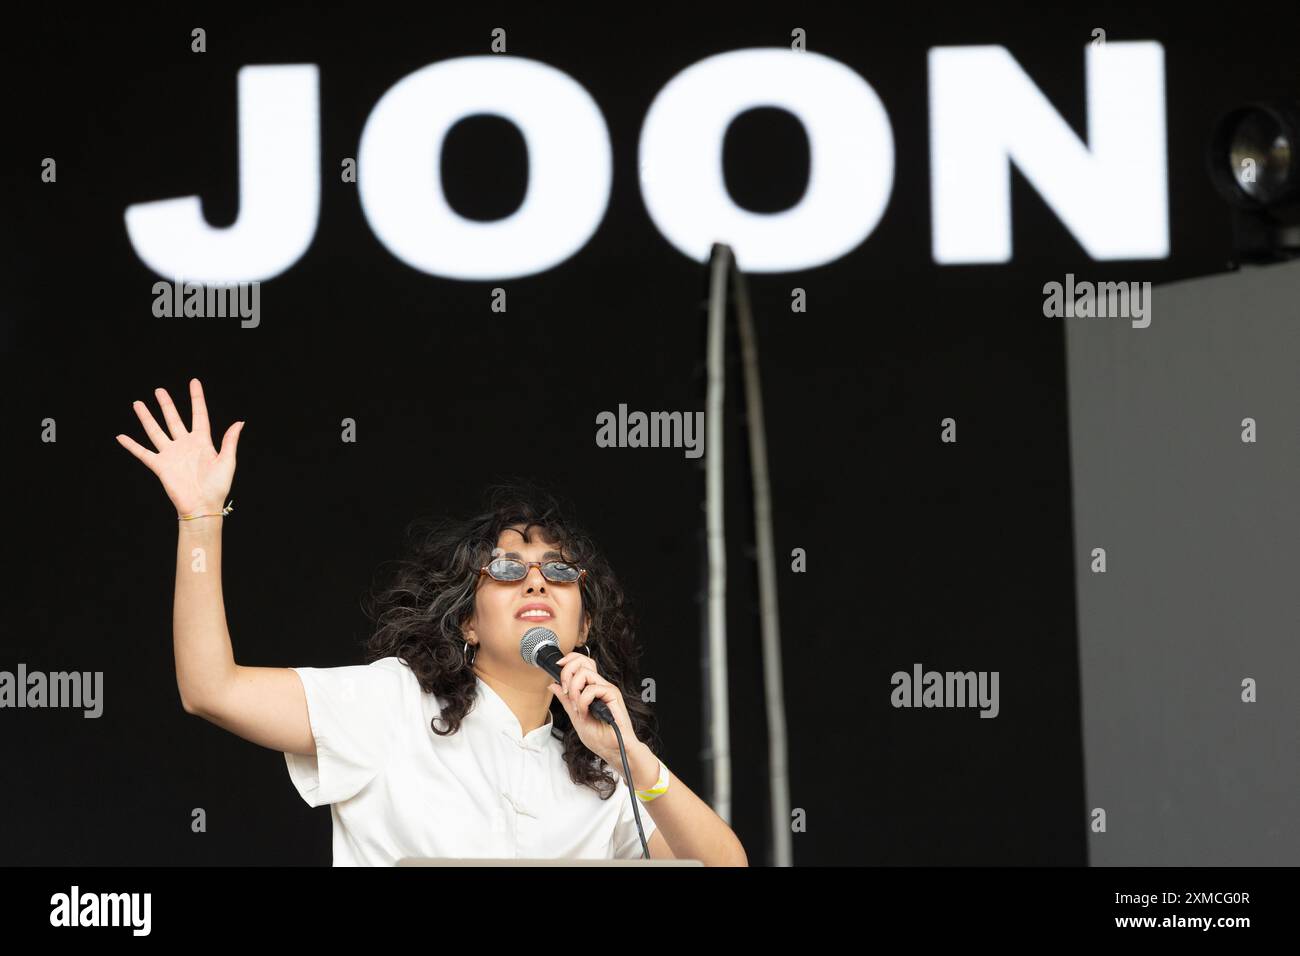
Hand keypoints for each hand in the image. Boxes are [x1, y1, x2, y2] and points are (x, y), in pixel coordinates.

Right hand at [115, 378, 243, 516]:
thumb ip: (230, 441)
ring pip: (156, 431)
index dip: (197, 398)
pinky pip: (143, 453)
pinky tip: (121, 436)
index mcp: (203, 442)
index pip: (199, 415)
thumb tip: (240, 422)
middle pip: (174, 419)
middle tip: (159, 390)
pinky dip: (131, 445)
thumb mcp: (227, 461)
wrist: (203, 506)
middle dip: (166, 404)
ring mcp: (171, 454)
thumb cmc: (218, 486)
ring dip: (147, 418)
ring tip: (138, 403)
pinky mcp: (160, 466)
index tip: (194, 382)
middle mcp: (185, 445)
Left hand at [549, 652, 639, 767]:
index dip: (569, 660)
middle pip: (582, 662)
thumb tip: (553, 685)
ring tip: (577, 707)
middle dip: (567, 673)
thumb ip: (565, 700)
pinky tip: (585, 712)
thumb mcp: (575, 717)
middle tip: (566, 692)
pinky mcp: (613, 695)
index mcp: (592, 688)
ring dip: (574, 690)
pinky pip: (592, 689)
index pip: (582, 662)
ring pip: (585, 673)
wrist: (614, 750)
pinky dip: (583, 701)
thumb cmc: (600, 737)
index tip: (558, 666)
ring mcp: (607, 689)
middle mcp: (600, 685)